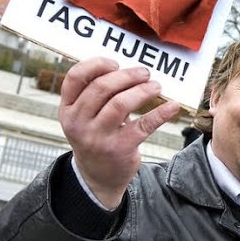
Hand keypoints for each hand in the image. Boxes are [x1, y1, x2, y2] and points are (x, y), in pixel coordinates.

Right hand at [59, 58, 179, 208]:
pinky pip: (143, 124)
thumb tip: (126, 69)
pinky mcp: (119, 149)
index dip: (96, 64)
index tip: (115, 63)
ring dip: (142, 90)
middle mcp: (78, 123)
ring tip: (155, 86)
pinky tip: (172, 106)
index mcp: (67, 110)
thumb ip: (95, 94)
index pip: (75, 77)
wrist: (97, 177)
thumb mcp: (83, 117)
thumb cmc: (95, 136)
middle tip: (144, 73)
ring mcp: (98, 137)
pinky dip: (160, 113)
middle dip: (127, 75)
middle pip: (101, 87)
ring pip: (120, 103)